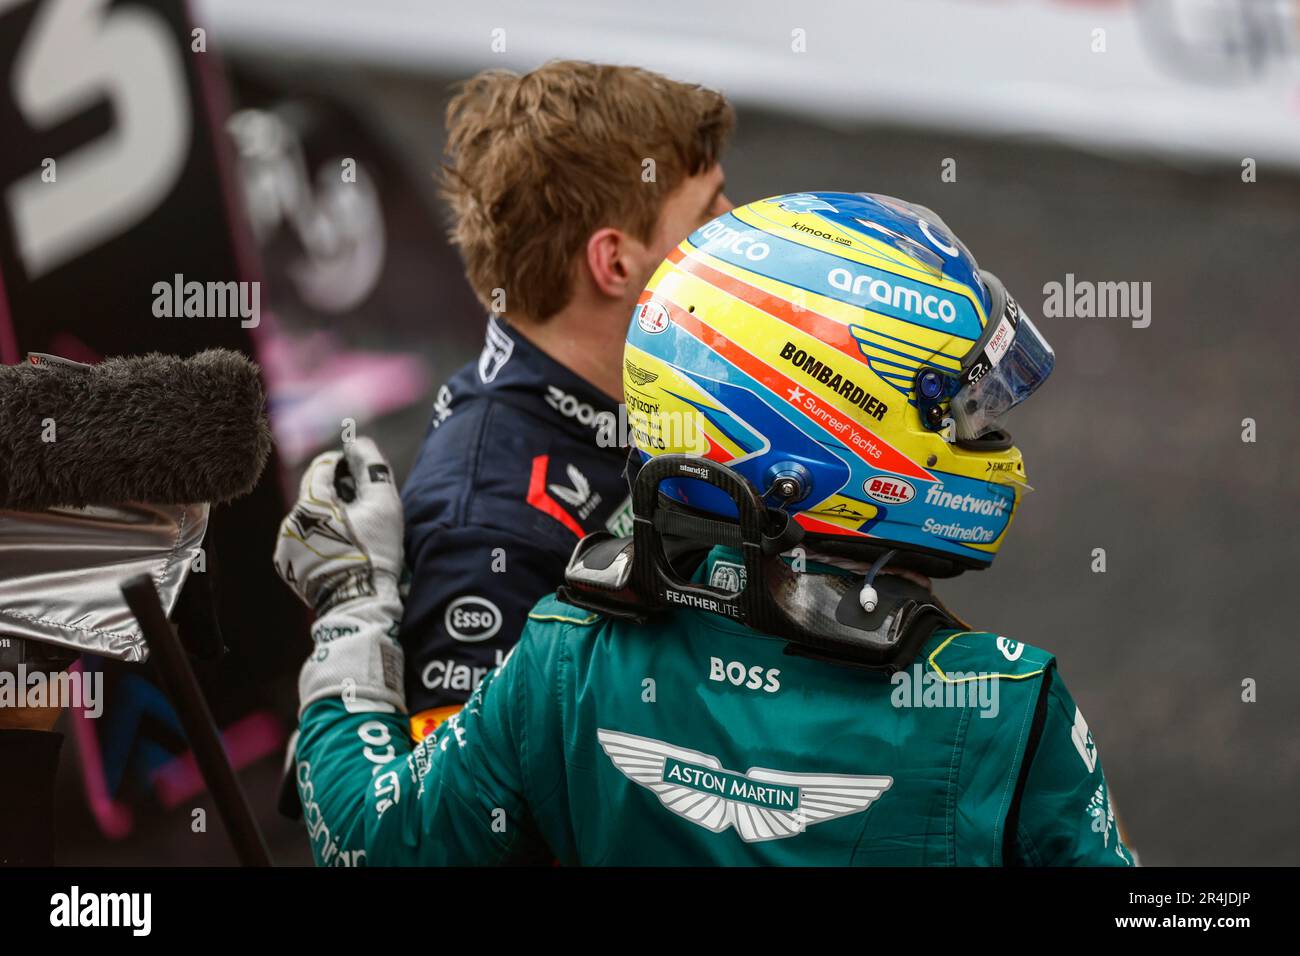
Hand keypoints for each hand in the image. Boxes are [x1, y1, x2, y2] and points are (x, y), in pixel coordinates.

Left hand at [274, 436, 402, 616]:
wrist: (359, 603)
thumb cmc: (374, 552)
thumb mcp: (384, 505)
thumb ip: (372, 467)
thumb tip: (359, 442)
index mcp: (310, 503)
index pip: (323, 466)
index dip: (344, 463)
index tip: (359, 472)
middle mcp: (289, 520)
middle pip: (315, 494)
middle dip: (338, 496)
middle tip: (363, 510)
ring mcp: (284, 544)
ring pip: (308, 518)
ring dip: (327, 519)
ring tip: (352, 536)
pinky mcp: (285, 564)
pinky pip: (302, 540)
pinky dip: (318, 539)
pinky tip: (338, 552)